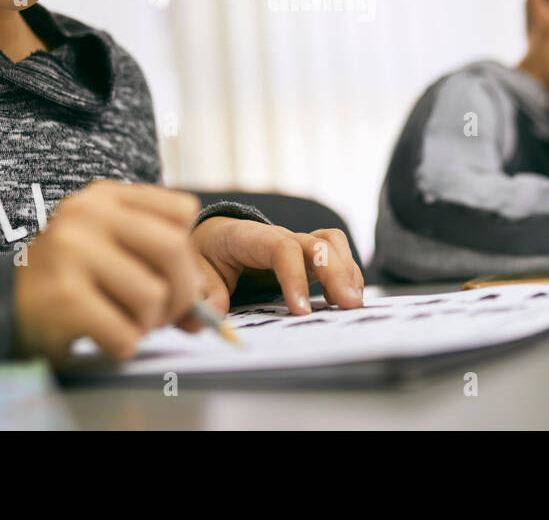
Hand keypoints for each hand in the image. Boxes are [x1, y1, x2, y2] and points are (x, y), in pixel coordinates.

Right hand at [12, 180, 202, 363]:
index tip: (172, 274)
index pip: (182, 210)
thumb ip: (161, 274)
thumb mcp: (110, 254)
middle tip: (164, 314)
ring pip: (153, 295)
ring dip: (149, 324)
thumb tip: (205, 317)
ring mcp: (71, 253)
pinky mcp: (63, 298)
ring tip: (125, 323)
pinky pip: (126, 333)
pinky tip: (104, 337)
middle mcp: (86, 215)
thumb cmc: (68, 280)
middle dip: (182, 293)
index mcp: (103, 197)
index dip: (188, 250)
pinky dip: (124, 345)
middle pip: (175, 249)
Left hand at [183, 217, 363, 326]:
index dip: (295, 277)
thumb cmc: (207, 254)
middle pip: (315, 243)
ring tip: (352, 303)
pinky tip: (345, 298)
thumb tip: (214, 313)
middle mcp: (278, 235)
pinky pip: (335, 252)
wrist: (214, 238)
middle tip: (348, 305)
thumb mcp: (196, 269)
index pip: (280, 247)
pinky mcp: (307, 254)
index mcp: (248, 237)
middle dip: (335, 273)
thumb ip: (205, 291)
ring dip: (346, 271)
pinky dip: (347, 272)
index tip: (302, 311)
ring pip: (330, 244)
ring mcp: (296, 242)